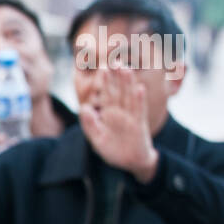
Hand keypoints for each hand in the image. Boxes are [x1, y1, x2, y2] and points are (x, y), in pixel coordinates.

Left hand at [79, 66, 158, 182]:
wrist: (130, 163)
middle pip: (119, 91)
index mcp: (109, 113)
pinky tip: (139, 89)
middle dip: (117, 76)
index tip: (103, 67)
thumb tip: (84, 108)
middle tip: (115, 60)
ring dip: (128, 83)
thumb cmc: (113, 150)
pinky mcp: (139, 126)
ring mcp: (131, 117)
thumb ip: (90, 124)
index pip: (107, 94)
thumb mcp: (96, 138)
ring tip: (126, 69)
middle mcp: (121, 112)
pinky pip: (139, 111)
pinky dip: (139, 101)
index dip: (105, 82)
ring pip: (129, 97)